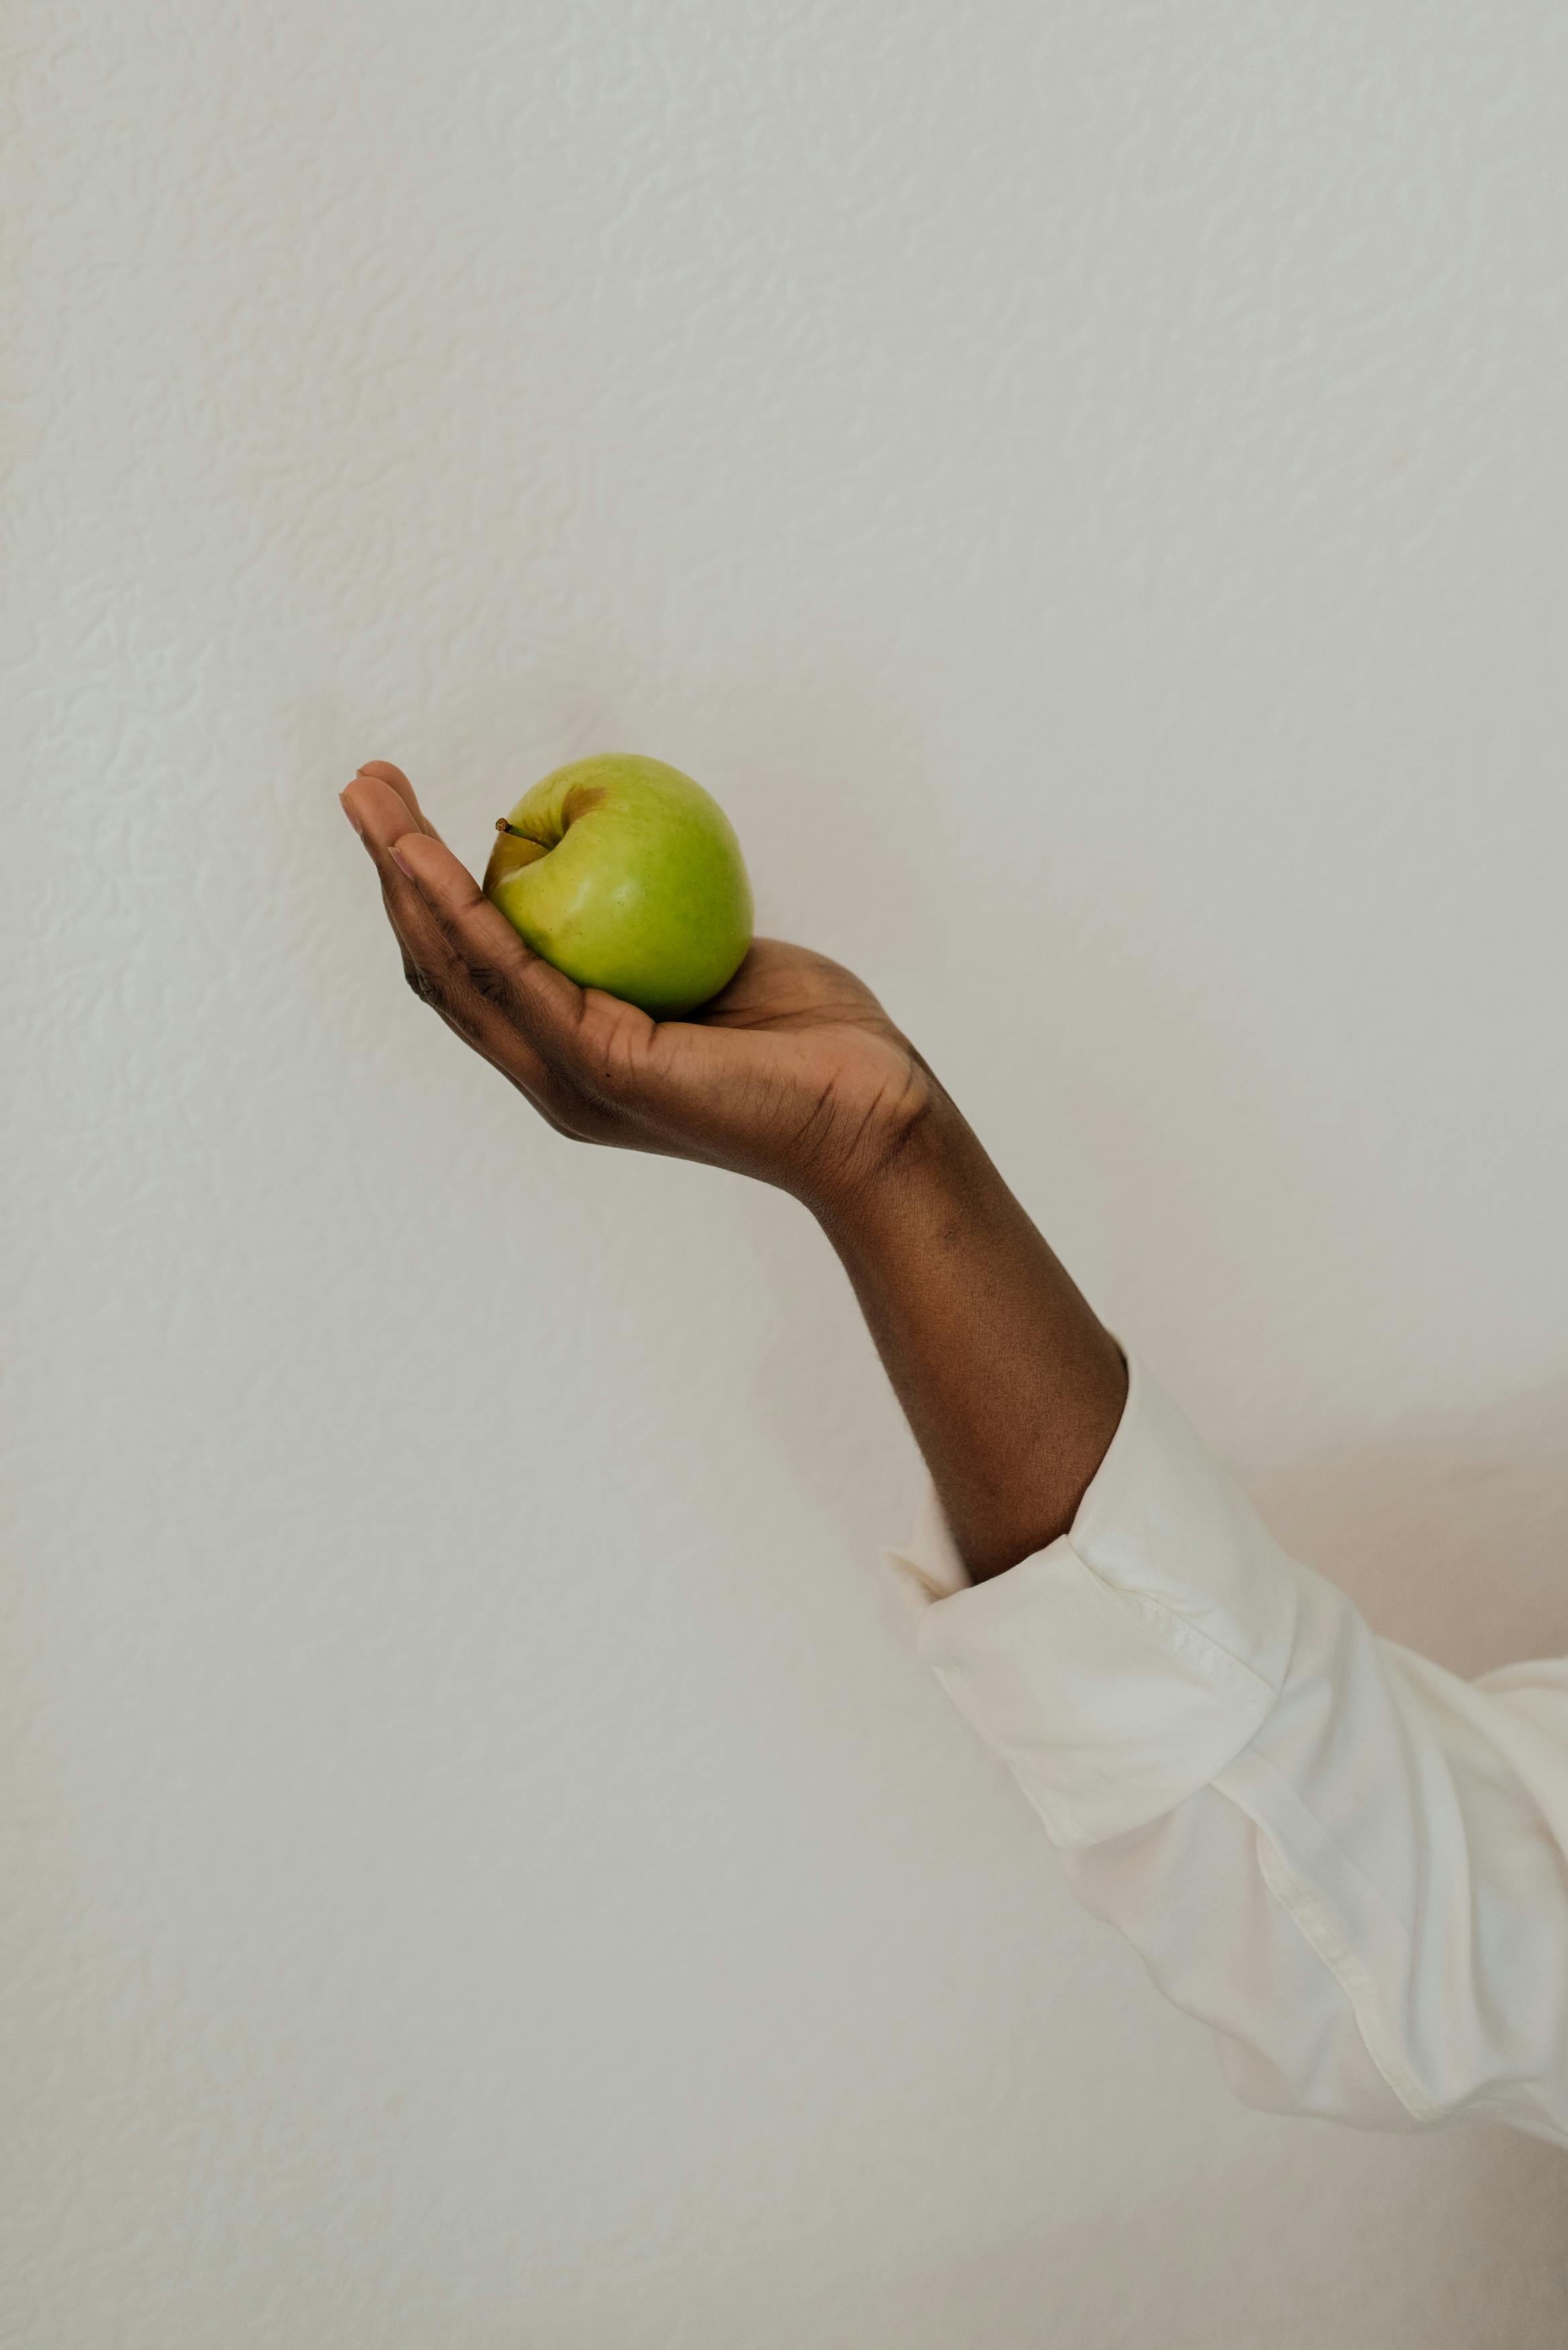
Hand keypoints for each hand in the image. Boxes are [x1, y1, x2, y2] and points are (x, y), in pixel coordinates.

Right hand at [340, 762, 939, 1208]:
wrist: (874, 1114)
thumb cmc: (810, 1037)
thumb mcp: (713, 960)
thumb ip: (657, 924)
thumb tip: (623, 849)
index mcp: (568, 1053)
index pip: (471, 972)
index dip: (425, 895)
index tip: (403, 815)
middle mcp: (553, 1074)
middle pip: (441, 967)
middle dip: (392, 872)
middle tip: (362, 786)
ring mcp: (571, 1078)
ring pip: (459, 969)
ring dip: (406, 879)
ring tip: (373, 802)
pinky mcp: (605, 1069)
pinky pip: (518, 976)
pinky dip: (466, 911)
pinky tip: (436, 857)